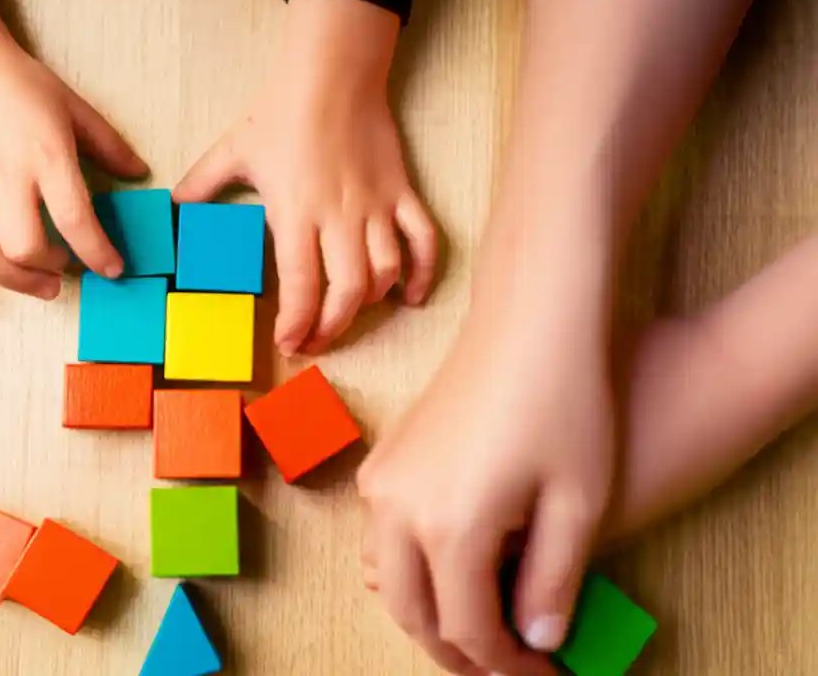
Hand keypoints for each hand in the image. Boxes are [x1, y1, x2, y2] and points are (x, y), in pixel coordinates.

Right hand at [0, 0, 148, 299]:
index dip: (98, 253)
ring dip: (12, 279)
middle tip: (65, 269)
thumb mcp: (74, 107)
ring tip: (35, 281)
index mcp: (45, 156)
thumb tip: (139, 173)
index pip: (75, 219)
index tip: (113, 269)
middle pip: (24, 246)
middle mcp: (4, 177)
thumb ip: (109, 145)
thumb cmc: (18, 82)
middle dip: (50, 270)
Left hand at [174, 0, 436, 355]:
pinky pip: (424, 240)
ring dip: (369, 304)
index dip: (298, 323)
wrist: (333, 73)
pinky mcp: (402, 193)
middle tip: (316, 342)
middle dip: (332, 327)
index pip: (302, 285)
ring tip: (350, 316)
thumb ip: (201, 185)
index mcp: (297, 212)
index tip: (290, 342)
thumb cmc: (282, 112)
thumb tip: (173, 208)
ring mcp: (376, 206)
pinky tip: (411, 297)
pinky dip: (423, 273)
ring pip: (384, 273)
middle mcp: (340, 217)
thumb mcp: (232, 150)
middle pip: (347, 291)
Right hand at [357, 306, 613, 675]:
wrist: (531, 320)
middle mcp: (398, 509)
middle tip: (509, 667)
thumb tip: (537, 641)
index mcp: (450, 527)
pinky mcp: (384, 458)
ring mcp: (383, 481)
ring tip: (486, 626)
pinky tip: (457, 569)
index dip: (510, 668)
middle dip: (461, 653)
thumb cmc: (565, 401)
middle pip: (416, 615)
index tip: (546, 675)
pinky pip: (382, 537)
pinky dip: (413, 570)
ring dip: (432, 613)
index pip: (471, 631)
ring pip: (390, 579)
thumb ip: (553, 585)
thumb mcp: (578, 504)